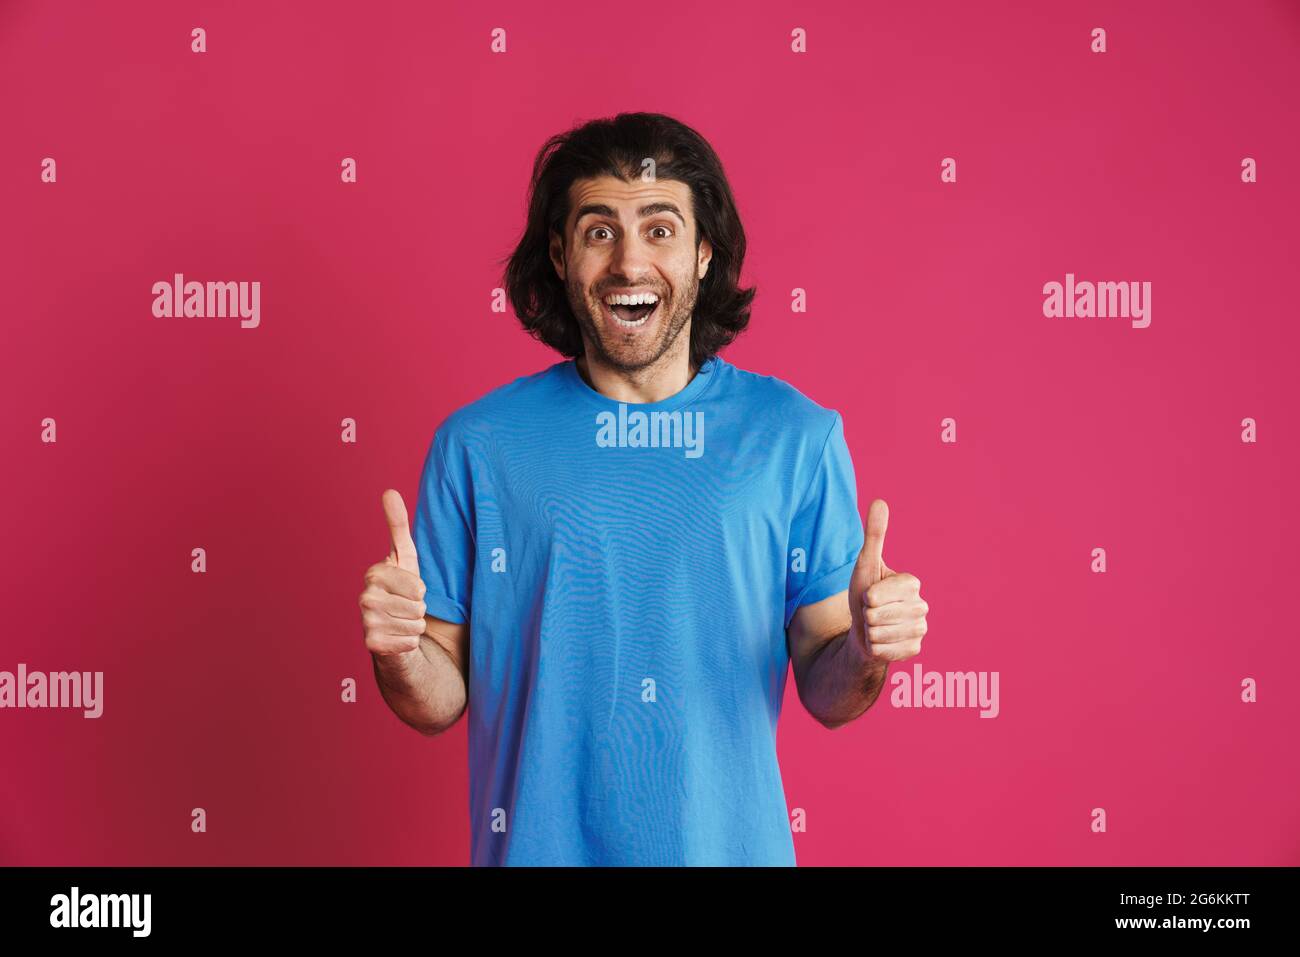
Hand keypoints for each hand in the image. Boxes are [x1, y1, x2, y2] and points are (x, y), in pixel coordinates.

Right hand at [359, 489, 428, 655]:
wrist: (392, 629)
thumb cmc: (402, 591)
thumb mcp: (405, 557)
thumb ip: (398, 525)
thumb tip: (389, 491)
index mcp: (373, 574)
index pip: (418, 586)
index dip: (420, 590)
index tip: (407, 589)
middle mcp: (364, 598)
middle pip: (418, 606)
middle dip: (419, 608)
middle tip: (405, 606)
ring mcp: (366, 623)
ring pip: (415, 624)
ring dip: (415, 625)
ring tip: (402, 620)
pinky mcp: (373, 646)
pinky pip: (411, 642)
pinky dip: (410, 642)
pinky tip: (398, 637)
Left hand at [848, 499, 927, 664]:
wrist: (864, 630)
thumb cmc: (864, 594)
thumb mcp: (865, 564)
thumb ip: (874, 535)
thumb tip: (879, 501)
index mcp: (912, 584)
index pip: (877, 595)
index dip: (866, 597)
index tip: (868, 596)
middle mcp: (921, 606)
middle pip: (877, 615)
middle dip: (865, 615)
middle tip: (870, 612)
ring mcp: (920, 630)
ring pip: (880, 634)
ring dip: (869, 632)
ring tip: (874, 626)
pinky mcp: (914, 650)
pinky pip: (885, 652)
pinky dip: (875, 648)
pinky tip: (880, 642)